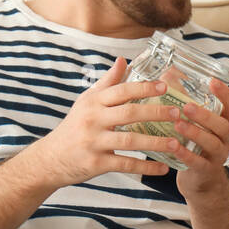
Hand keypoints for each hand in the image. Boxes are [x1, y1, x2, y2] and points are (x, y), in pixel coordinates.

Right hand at [26, 55, 186, 188]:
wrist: (50, 158)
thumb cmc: (74, 126)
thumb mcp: (87, 101)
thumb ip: (107, 82)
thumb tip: (123, 60)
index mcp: (94, 102)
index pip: (121, 91)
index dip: (144, 87)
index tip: (165, 86)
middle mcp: (93, 120)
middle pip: (129, 113)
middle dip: (155, 112)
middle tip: (177, 114)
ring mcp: (94, 142)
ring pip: (130, 141)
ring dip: (155, 142)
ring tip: (176, 143)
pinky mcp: (96, 163)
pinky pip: (125, 164)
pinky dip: (145, 167)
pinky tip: (163, 168)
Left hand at [169, 77, 228, 199]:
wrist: (199, 180)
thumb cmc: (195, 144)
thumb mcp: (196, 122)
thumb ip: (185, 100)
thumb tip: (167, 72)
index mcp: (224, 122)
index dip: (225, 93)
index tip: (212, 81)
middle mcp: (225, 138)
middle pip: (223, 125)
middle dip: (205, 115)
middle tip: (187, 106)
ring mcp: (217, 155)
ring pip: (212, 143)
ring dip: (195, 133)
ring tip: (178, 124)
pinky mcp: (205, 170)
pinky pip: (198, 162)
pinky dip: (186, 154)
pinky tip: (173, 147)